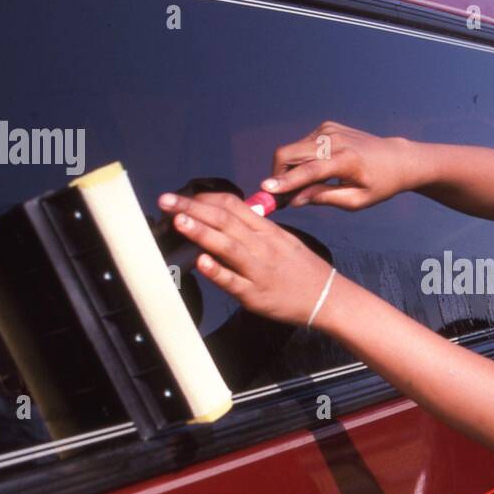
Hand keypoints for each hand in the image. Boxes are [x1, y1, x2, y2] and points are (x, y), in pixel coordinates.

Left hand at [156, 191, 336, 326]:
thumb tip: (225, 217)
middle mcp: (261, 246)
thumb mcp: (283, 239)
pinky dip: (218, 271)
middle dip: (192, 208)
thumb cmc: (302, 269)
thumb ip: (255, 228)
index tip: (183, 196)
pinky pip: (234, 282)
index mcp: (267, 231)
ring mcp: (258, 270)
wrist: (327, 297)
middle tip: (166, 200)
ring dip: (201, 232)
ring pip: (227, 246)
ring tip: (178, 221)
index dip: (205, 199)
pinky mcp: (255, 295)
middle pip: (224, 221)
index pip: (232, 206)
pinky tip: (202, 262)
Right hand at [264, 121, 419, 209]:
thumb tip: (294, 200)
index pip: (309, 171)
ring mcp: (330, 130)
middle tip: (278, 195)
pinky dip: (300, 160)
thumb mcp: (355, 200)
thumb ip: (323, 198)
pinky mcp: (327, 127)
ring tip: (300, 187)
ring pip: (293, 150)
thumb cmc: (380, 185)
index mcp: (346, 160)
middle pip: (289, 152)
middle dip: (278, 174)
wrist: (397, 159)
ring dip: (288, 169)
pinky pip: (303, 145)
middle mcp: (335, 140)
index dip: (285, 181)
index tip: (266, 189)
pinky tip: (315, 171)